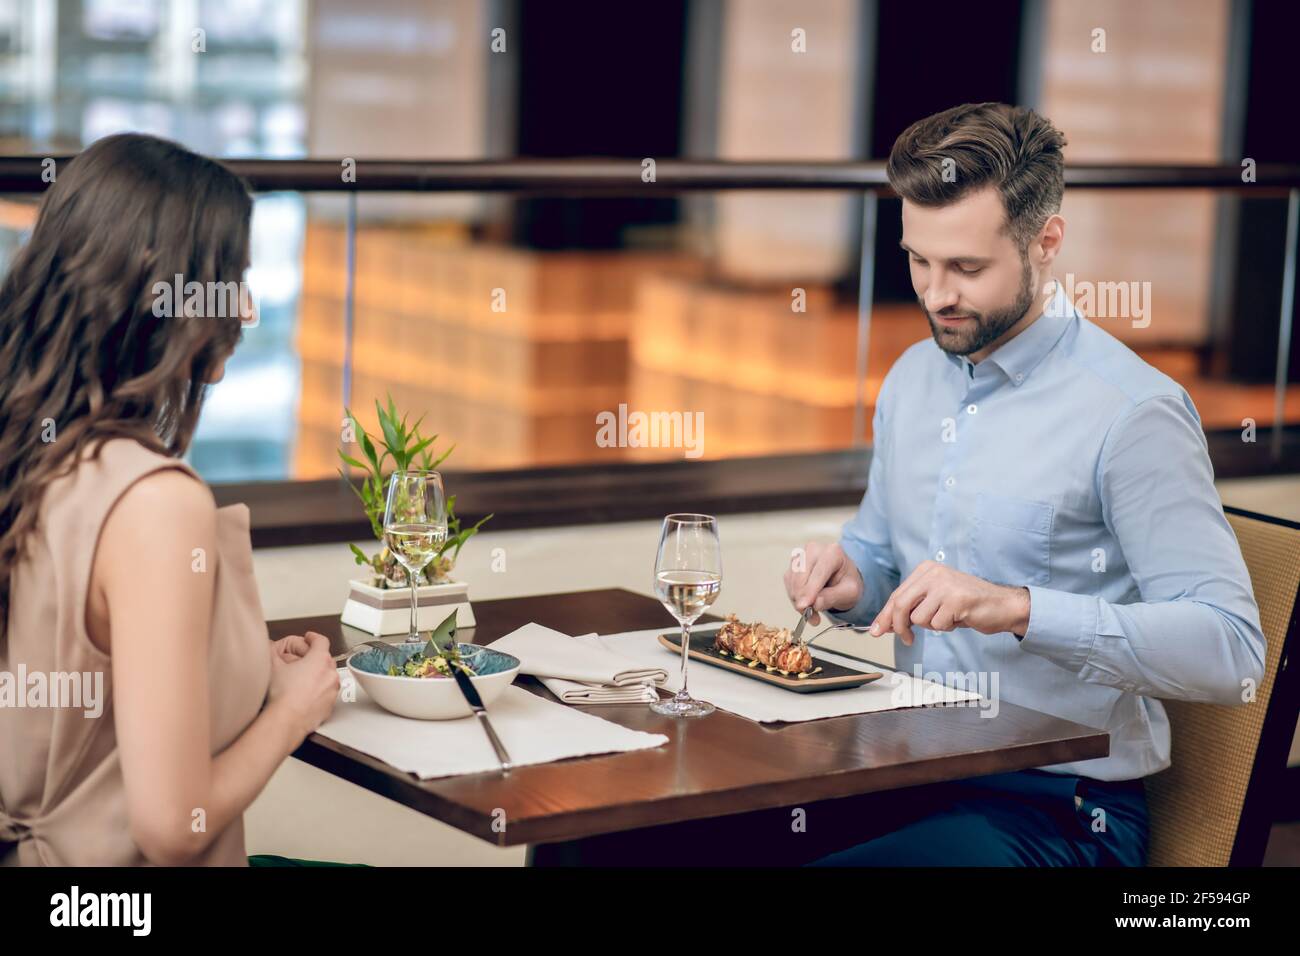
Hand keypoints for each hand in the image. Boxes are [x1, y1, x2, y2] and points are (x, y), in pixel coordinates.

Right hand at [268, 631, 339, 742]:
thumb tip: (270, 645)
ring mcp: (332, 691)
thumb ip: (272, 650)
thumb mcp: (273, 666)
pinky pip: (326, 694)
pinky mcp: (330, 706)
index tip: (309, 638)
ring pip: (327, 677)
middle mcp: (330, 674)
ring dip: (317, 676)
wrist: (285, 720)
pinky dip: (318, 692)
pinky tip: (304, 696)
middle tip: (301, 661)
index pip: (321, 641)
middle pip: (325, 659)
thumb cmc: (281, 695)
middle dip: (314, 658)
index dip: (313, 637)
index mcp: (320, 660)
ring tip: (301, 680)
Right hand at [784, 541, 864, 625]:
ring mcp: (802, 555)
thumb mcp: (849, 592)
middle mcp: (814, 549)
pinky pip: (789, 583)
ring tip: (812, 614)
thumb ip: (833, 597)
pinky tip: (807, 604)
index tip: (804, 606)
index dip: (810, 590)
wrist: (843, 578)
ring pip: (792, 580)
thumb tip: (815, 604)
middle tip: (810, 616)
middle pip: (801, 575)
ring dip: (798, 600)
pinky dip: (795, 597)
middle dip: (802, 598)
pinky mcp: (793, 564)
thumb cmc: (847, 582)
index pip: (818, 572)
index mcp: (833, 552)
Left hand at [869, 561, 1029, 645]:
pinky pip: (937, 624)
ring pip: (919, 618)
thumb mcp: (935, 600)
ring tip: (950, 617)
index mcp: (926, 569)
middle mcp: (933, 573)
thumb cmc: (968, 605)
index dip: (885, 615)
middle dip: (898, 626)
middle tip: (906, 639)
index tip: (876, 630)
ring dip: (933, 625)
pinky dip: (947, 627)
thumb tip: (885, 625)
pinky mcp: (956, 600)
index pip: (897, 594)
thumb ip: (912, 607)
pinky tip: (959, 618)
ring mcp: (945, 585)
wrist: (1003, 605)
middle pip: (900, 604)